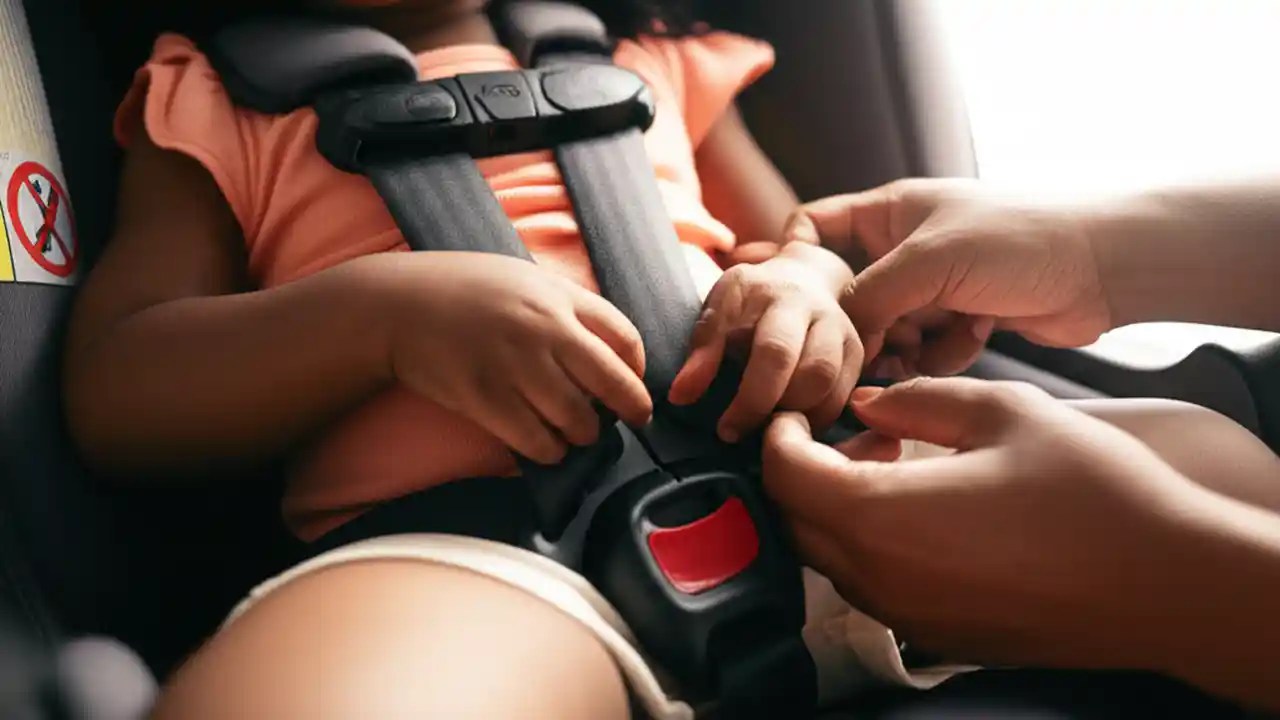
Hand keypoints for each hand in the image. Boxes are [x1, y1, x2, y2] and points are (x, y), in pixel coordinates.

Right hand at [376, 252, 651, 464]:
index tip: (635, 382)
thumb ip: (566, 306)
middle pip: (614, 385)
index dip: (638, 369)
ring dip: (584, 435)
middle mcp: (544, 330)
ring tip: (576, 433)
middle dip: (631, 410)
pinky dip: (549, 451)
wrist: (396, 305)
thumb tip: (608, 346)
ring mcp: (515, 367)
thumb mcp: (523, 279)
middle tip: (632, 422)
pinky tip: (545, 446)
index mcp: (559, 296)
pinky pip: (537, 441)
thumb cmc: (462, 290)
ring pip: (579, 421)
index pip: (626, 338)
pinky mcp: (486, 399)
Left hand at [669, 243, 862, 441]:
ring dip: (798, 418)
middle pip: (812, 374)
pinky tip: (791, 425)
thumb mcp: (719, 309)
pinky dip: (817, 420)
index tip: (724, 428)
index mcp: (781, 296)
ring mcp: (845, 333)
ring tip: (765, 428)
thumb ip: (702, 351)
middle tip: (744, 433)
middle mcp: (821, 312)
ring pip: (831, 389)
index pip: (774, 353)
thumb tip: (681, 397)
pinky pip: (844, 398)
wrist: (804, 278)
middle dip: (775, 412)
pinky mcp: (858, 355)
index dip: (751, 399)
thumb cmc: (752, 299)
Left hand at [761, 377, 1215, 670]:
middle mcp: (879, 578)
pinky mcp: (937, 635)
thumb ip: (918, 403)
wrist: (1166, 582)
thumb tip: (868, 405)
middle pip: (795, 521)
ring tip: (891, 464)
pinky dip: (870, 543)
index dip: (778, 434)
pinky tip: (922, 509)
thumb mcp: (1003, 411)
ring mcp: (907, 615)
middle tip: (850, 433)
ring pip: (830, 557)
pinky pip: (873, 586)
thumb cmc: (1092, 491)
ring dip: (836, 507)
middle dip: (801, 470)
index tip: (799, 410)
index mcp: (880, 516)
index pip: (783, 475)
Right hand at [785, 178, 1110, 375]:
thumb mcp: (928, 262)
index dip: (800, 261)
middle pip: (850, 295)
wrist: (1104, 267)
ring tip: (936, 340)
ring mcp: (933, 285)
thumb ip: (870, 297)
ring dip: (908, 346)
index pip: (815, 228)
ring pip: (887, 331)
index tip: (806, 301)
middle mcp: (904, 248)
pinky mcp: (961, 319)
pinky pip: (926, 350)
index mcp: (888, 213)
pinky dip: (944, 352)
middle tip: (882, 342)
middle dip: (866, 325)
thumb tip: (840, 338)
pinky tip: (975, 336)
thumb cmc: (1019, 240)